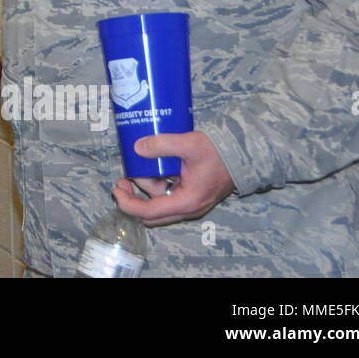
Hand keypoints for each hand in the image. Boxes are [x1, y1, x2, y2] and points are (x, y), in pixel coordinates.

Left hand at [112, 131, 234, 225]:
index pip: (148, 212)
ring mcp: (189, 204)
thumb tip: (137, 148)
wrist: (241, 155)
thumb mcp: (189, 144)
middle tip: (123, 179)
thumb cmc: (218, 152)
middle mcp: (187, 209)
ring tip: (140, 164)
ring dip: (145, 187)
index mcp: (186, 202)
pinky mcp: (189, 196)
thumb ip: (162, 144)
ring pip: (158, 203)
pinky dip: (156, 184)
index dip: (128, 203)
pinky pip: (166, 195)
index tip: (116, 188)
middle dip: (133, 197)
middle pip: (150, 213)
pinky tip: (153, 167)